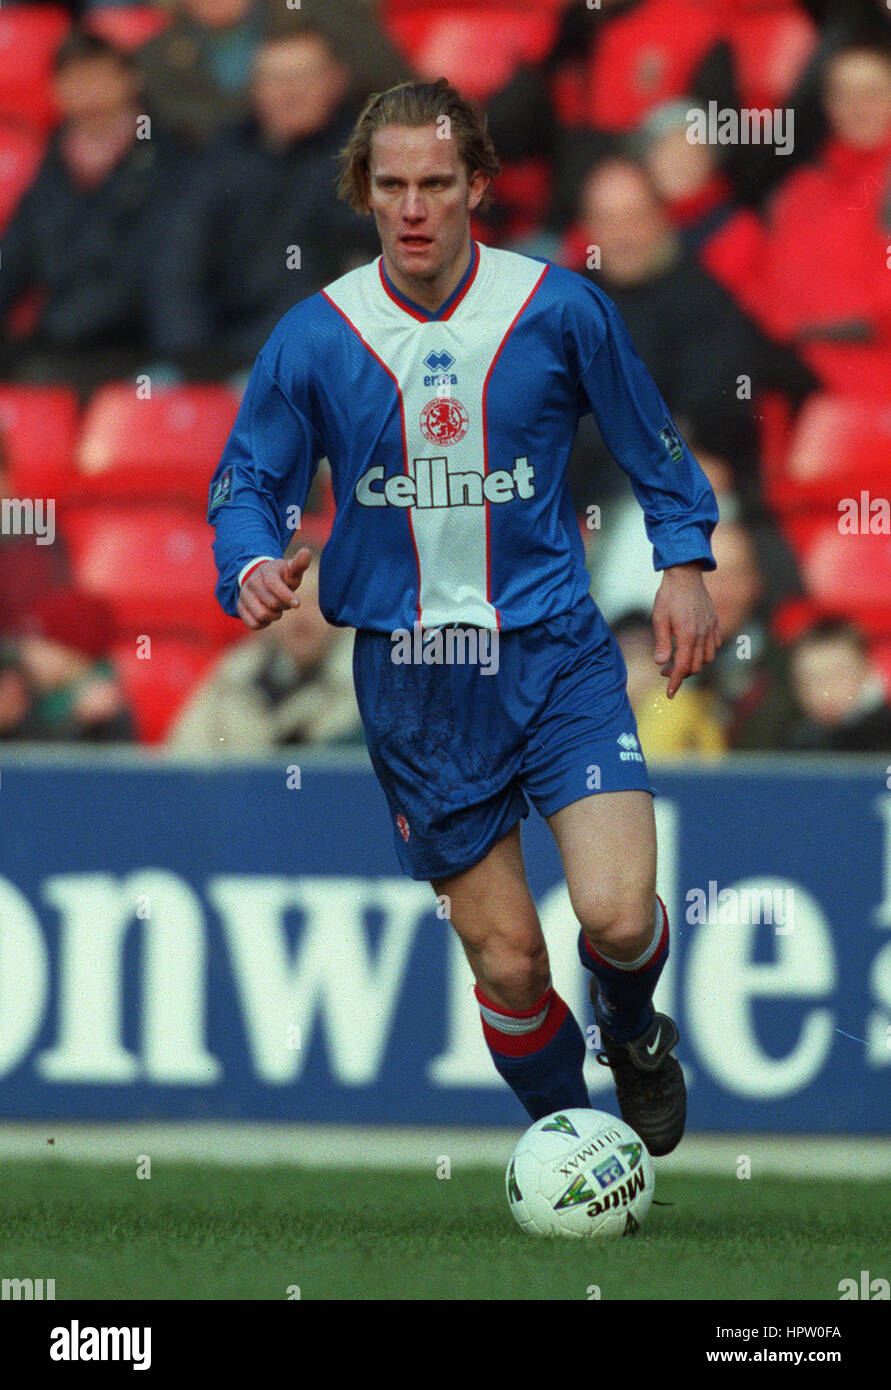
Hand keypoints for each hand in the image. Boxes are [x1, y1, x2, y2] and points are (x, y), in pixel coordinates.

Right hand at [237, 548, 312, 629]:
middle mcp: (251, 582)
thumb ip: (300, 563)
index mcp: (265, 570)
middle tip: (286, 603)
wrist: (263, 581)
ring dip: (274, 616)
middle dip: (283, 606)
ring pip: (261, 616)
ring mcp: (244, 595)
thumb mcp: (292, 569)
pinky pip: (253, 624)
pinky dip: (264, 624)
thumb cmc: (282, 576)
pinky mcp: (240, 607)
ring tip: (277, 609)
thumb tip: (306, 551)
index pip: (273, 584)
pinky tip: (268, 616)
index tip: (297, 603)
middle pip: (271, 604)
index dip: (286, 596)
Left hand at [652, 561, 720, 698]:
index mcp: (688, 635)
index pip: (683, 667)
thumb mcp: (659, 618)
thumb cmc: (669, 595)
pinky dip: (705, 652)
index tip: (670, 694)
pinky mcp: (715, 622)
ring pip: (707, 658)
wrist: (685, 574)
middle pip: (695, 666)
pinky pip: (715, 645)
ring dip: (694, 664)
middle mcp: (702, 635)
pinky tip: (693, 647)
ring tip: (678, 659)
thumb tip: (660, 663)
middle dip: (681, 674)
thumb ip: (661, 642)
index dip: (676, 682)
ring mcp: (711, 628)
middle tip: (665, 671)